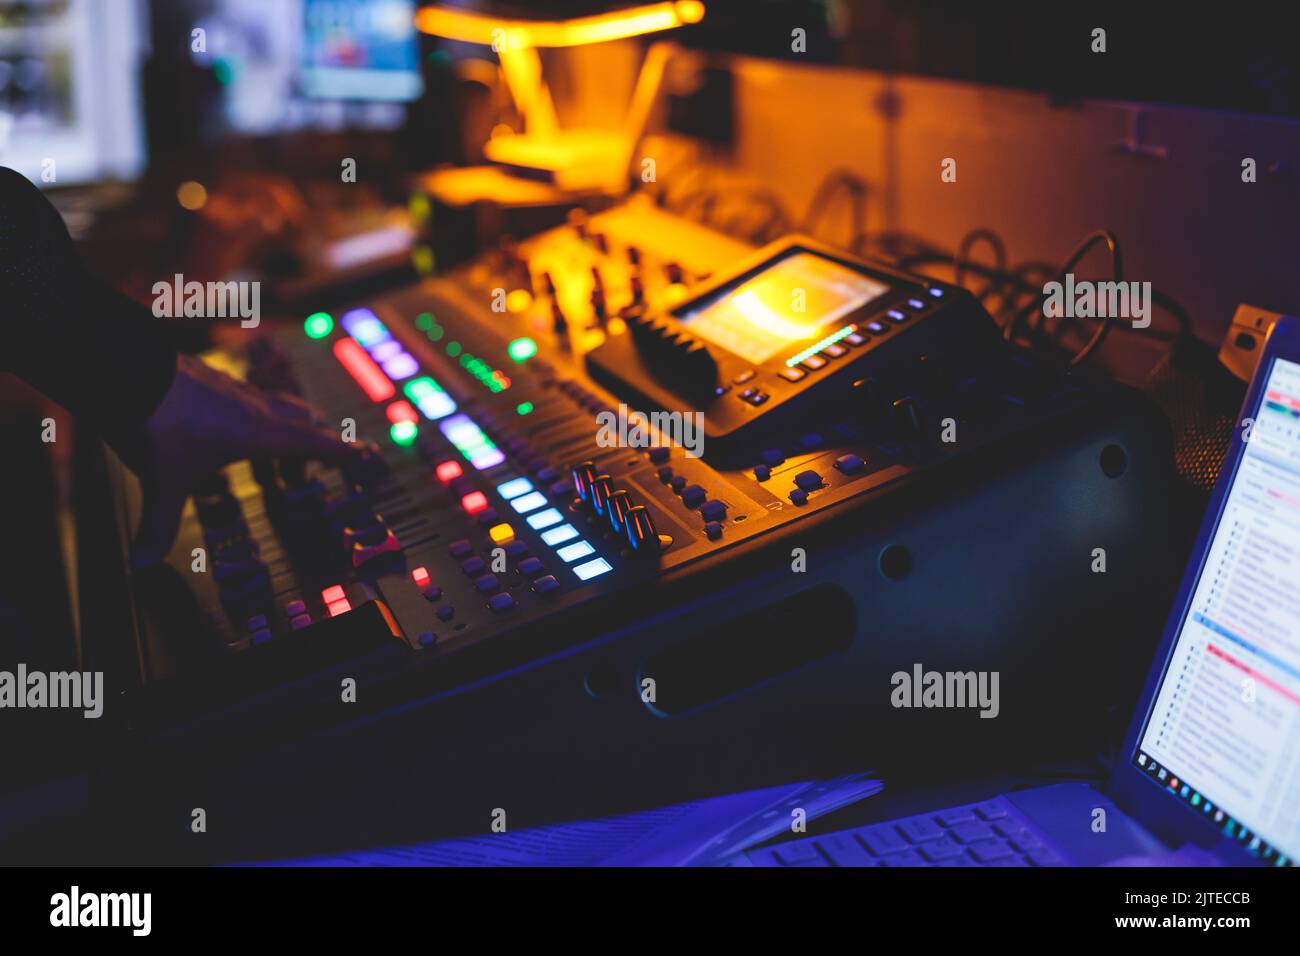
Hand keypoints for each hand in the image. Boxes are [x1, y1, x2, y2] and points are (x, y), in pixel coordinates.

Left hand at [130, 353, 358, 567]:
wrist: (127, 369)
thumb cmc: (158, 424)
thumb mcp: (162, 481)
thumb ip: (157, 522)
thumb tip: (142, 563)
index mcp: (259, 433)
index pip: (314, 444)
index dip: (343, 453)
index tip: (370, 454)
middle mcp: (255, 408)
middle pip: (304, 419)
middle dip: (315, 441)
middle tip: (303, 472)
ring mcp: (235, 389)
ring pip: (279, 404)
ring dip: (286, 426)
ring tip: (271, 451)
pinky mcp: (213, 378)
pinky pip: (249, 396)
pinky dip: (254, 414)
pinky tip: (229, 427)